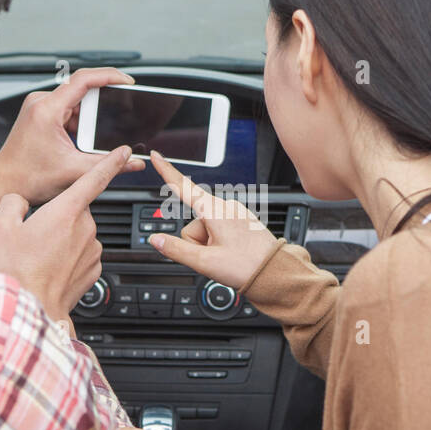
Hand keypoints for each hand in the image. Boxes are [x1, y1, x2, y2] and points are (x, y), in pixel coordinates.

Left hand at [0, 68, 143, 206]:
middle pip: (82, 91)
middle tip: (113, 123)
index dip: (110, 76)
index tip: (128, 81)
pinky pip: (66, 110)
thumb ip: (108, 166)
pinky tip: (79, 141)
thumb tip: (132, 161)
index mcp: (47, 109)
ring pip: (75, 102)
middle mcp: (40, 102)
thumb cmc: (26, 178)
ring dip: (88, 119)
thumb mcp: (75, 172)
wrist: (2, 184)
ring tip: (86, 142)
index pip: (84, 79)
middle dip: (101, 106)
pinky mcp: (39, 114)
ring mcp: (38, 107)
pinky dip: (78, 123)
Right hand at [0, 145, 132, 323]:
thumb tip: (20, 202)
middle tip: (33, 236)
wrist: (30, 310)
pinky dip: (68, 259)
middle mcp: (86, 229)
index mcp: (66, 211)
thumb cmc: (16, 271)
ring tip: (39, 258)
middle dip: (58, 218)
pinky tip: (50, 269)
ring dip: (62, 240)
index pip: (94, 179)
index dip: (110, 163)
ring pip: (78, 235)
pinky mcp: (94, 271)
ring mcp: (92, 251)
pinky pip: (82, 256)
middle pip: (75, 211)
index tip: (124, 153)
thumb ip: (13, 203)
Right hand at [145, 150, 279, 288]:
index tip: (155, 156)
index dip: (166, 172)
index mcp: (215, 211)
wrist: (275, 273)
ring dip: (209, 245)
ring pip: (205, 229)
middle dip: (196, 242)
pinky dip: (219, 243)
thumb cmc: (246, 266)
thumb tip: (155, 240)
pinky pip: (218, 230)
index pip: (183, 187)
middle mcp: (225, 207)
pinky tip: (232, 254)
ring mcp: (234, 213)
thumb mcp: (205, 262)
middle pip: (193, 223)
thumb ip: (176, 249)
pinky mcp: (241, 221)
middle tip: (214, 258)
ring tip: (227, 257)